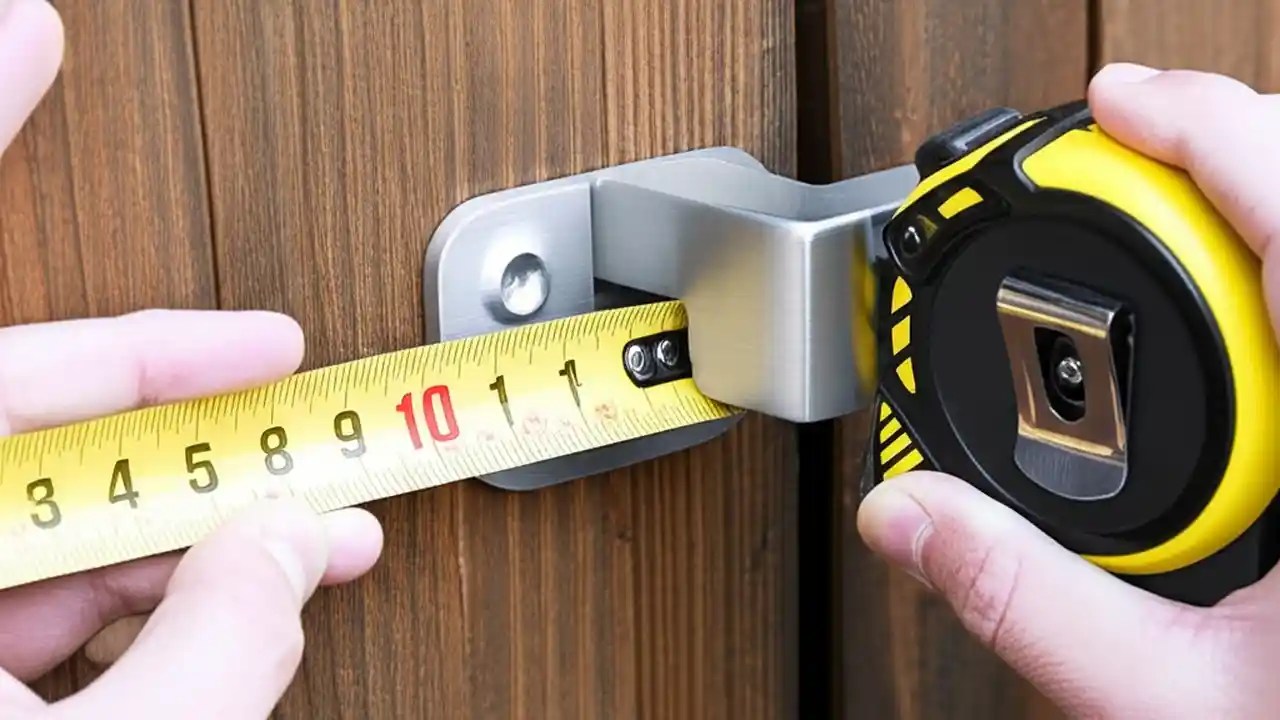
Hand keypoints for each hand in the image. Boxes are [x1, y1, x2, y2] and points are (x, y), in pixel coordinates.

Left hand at [0, 1, 383, 715]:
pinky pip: (23, 619)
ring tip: (313, 541)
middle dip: (164, 396)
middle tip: (284, 372)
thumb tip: (287, 555)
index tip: (27, 31)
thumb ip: (207, 662)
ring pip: (30, 532)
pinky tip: (232, 617)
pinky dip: (137, 614)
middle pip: (4, 415)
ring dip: (183, 532)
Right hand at [857, 63, 1279, 717]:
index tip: (1119, 104)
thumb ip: (1030, 605)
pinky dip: (1270, 274)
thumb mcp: (1174, 699)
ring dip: (1249, 207)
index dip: (1204, 130)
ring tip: (1163, 208)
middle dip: (1223, 145)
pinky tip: (1229, 311)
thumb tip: (910, 517)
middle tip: (1125, 144)